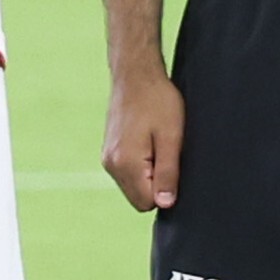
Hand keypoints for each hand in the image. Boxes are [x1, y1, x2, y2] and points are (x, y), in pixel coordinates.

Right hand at [102, 66, 185, 211]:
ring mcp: (107, 158)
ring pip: (133, 186)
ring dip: (150, 174)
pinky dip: (141, 166)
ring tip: (158, 145)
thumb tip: (165, 204)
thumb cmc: (158, 101)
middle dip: (157, 185)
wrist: (135, 75)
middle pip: (139, 198)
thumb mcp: (172, 138)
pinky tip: (149, 142)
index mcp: (125, 164)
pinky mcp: (109, 151)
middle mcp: (111, 164)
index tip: (172, 164)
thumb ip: (167, 173)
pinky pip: (127, 173)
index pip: (148, 203)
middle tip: (167, 153)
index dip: (166, 190)